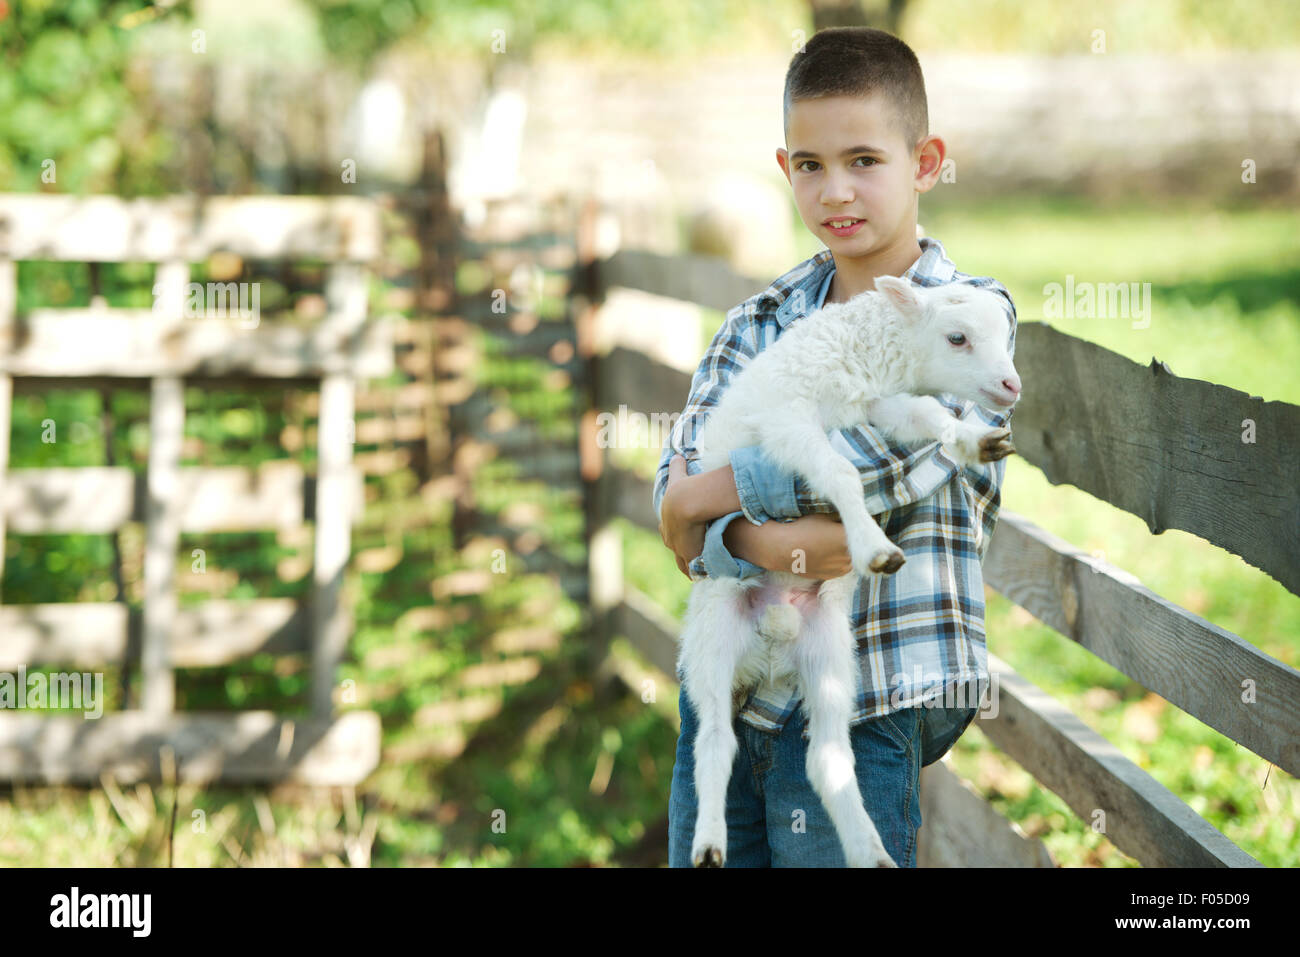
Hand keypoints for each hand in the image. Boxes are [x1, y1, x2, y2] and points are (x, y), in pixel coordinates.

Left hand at [659, 454, 705, 577]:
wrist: (686, 503)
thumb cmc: (684, 489)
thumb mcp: (678, 476)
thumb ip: (677, 466)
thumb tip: (676, 454)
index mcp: (666, 520)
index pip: (668, 529)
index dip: (674, 530)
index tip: (682, 531)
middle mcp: (670, 536)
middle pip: (674, 546)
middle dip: (681, 547)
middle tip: (691, 549)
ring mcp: (679, 548)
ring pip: (683, 559)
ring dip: (690, 561)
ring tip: (700, 565)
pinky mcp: (690, 556)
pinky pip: (694, 568)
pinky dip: (699, 570)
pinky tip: (705, 573)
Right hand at [764, 513, 853, 579]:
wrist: (784, 549)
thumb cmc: (802, 530)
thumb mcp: (823, 517)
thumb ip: (839, 521)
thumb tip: (846, 522)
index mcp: (847, 537)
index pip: (858, 531)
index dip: (852, 527)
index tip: (846, 525)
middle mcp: (847, 554)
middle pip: (856, 547)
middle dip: (849, 541)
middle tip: (837, 535)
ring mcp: (841, 567)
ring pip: (851, 559)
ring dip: (845, 553)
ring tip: (832, 546)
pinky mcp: (832, 576)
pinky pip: (842, 568)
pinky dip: (838, 562)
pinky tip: (826, 556)